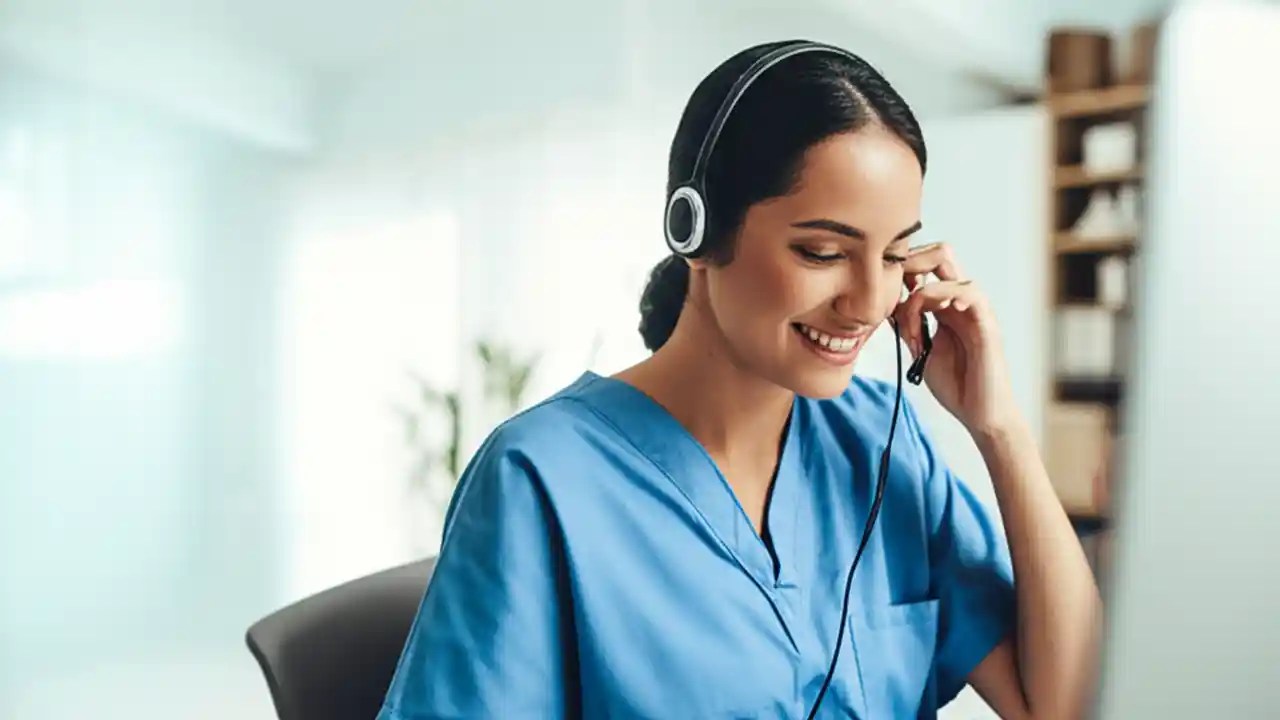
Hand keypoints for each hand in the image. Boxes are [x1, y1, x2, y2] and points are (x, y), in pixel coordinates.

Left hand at [891, 243, 1021, 437]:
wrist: (982, 415)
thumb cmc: (957, 386)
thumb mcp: (920, 350)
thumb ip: (907, 326)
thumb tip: (882, 307)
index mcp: (945, 307)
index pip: (925, 266)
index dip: (901, 271)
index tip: (881, 299)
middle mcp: (961, 303)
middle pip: (939, 254)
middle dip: (910, 264)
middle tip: (892, 294)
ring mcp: (975, 311)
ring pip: (949, 272)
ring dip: (920, 298)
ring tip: (913, 332)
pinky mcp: (987, 325)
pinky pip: (971, 293)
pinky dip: (949, 294)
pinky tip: (941, 311)